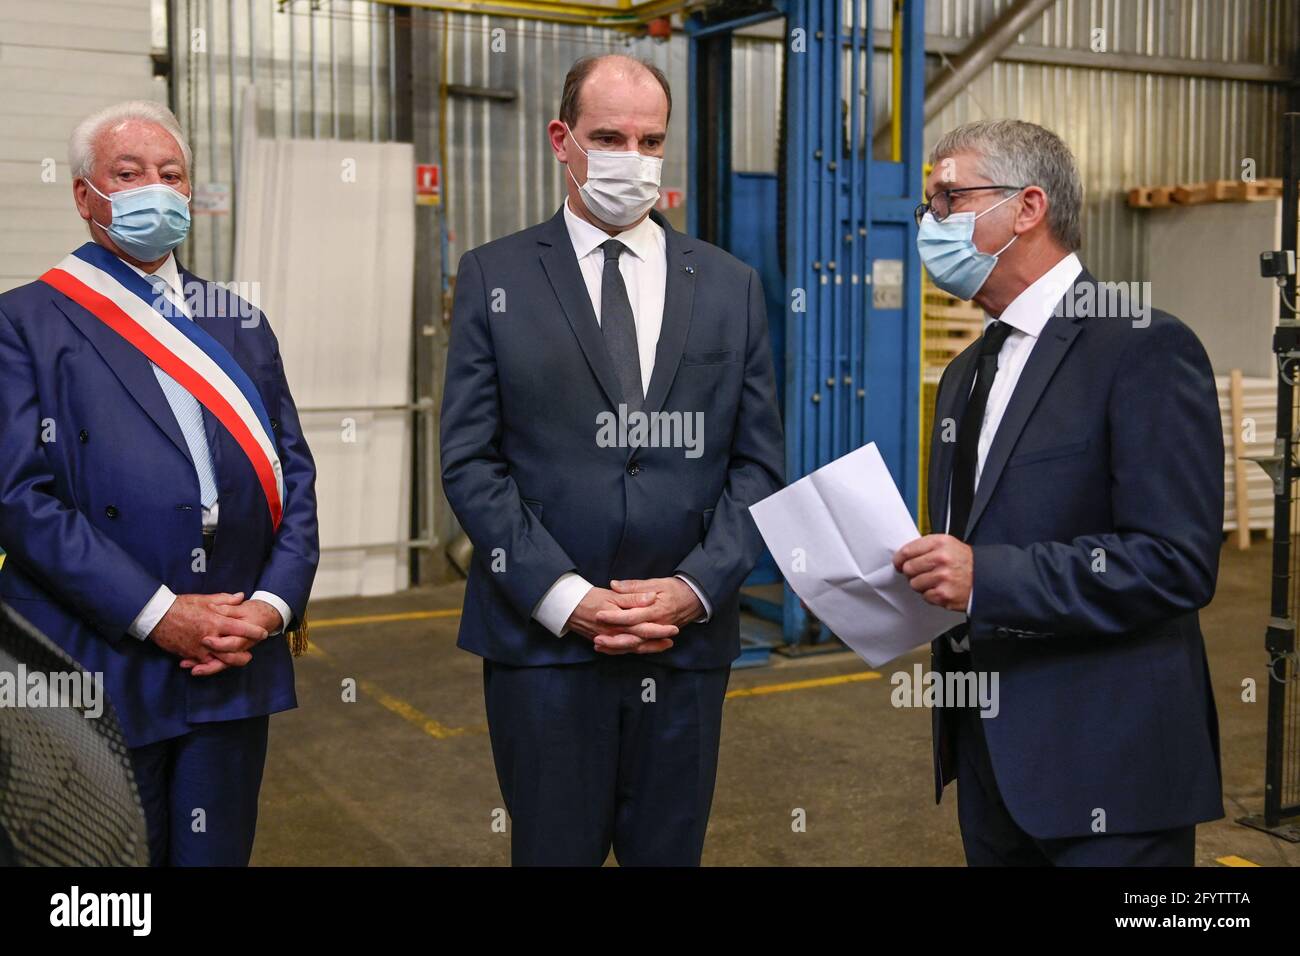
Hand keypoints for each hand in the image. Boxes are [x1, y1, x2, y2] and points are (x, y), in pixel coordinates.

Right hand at [150, 592, 267, 675]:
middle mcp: (210, 637)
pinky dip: (211, 665)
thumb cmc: (181, 605)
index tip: (263, 633)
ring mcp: (199, 648)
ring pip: (220, 661)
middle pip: (233, 651)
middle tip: (250, 654)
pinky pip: (203, 664)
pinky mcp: (189, 655)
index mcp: (215, 621)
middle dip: (244, 655)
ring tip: (237, 660)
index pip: (241, 628)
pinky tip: (217, 663)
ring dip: (230, 662)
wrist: (157, 615)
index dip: (254, 632)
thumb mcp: (204, 599)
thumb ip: (225, 600)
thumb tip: (241, 596)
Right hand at [564, 586, 678, 654]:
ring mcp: (609, 641)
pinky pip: (619, 651)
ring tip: (663, 646)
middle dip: (657, 642)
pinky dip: (631, 651)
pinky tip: (640, 649)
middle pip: (640, 641)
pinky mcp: (603, 642)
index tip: (674, 629)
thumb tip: (652, 597)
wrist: (567, 607)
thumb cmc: (591, 598)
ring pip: (631, 648)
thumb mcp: (613, 595)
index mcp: (620, 621)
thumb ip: (633, 598)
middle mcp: (615, 634)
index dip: (660, 630)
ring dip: (648, 648)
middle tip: (672, 641)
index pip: (644, 627)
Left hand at [595, 577, 703, 654]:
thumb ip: (635, 586)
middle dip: (613, 639)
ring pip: (636, 645)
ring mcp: (657, 634)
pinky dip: (625, 649)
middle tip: (596, 639)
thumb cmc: (674, 589)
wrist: (694, 599)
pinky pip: (640, 648)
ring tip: (599, 646)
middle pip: (633, 636)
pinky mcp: (656, 638)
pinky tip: (611, 649)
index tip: (599, 615)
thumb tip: (614, 585)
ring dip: (617, 647)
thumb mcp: (656, 583)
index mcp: (656, 610)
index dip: (615, 617)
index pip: (632, 616)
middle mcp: (657, 625)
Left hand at [893, 534, 972, 611]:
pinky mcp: (943, 594)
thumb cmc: (965, 562)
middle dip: (911, 572)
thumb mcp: (948, 544)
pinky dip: (931, 594)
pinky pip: (925, 596)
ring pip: (914, 583)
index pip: (907, 551)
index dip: (899, 558)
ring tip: (935, 580)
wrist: (986, 578)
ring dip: (921, 584)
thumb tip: (904, 555)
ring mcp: (942, 577)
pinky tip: (941, 588)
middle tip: (922, 572)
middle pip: (908, 568)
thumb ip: (926, 547)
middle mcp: (941, 559)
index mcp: (940, 543)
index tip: (898, 562)